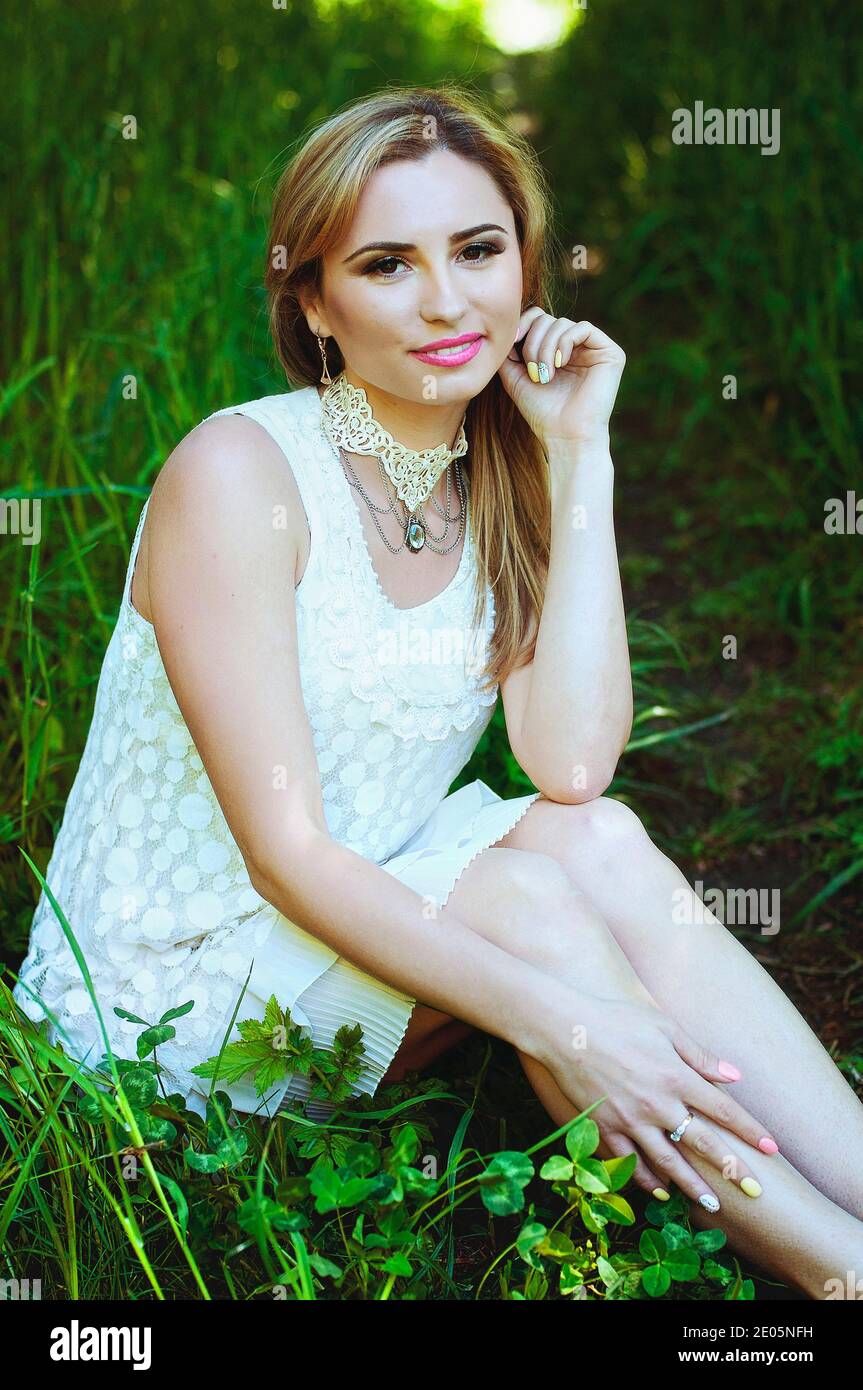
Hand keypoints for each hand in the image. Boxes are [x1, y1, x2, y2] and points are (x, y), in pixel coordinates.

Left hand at [497, 308, 624, 447]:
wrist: (565, 437)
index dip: (522, 325)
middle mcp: (577, 347)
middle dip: (533, 342)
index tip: (511, 345)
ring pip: (562, 323)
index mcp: (557, 351)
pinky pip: (583, 328)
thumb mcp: (515, 378)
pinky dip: (565, 342)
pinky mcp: (611, 353)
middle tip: (532, 371)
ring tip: (545, 375)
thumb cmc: (542, 413)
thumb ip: (508, 351)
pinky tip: (560, 364)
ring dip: (545, 347)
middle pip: (547, 319)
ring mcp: (594, 349)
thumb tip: (507, 327)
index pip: (538, 320)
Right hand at [538, 987, 774, 1208]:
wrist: (566, 1028)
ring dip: (692, 1185)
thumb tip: (734, 1076)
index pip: (722, 1109)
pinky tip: (659, 1192)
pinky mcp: (604, 1127)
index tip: (772, 1147)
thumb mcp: (664, 1026)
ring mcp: (630, 1119)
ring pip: (668, 1162)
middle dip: (733, 1169)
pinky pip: (629, 1161)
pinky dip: (645, 1179)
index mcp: (675, 1076)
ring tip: (712, 1204)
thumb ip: (699, 1055)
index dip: (749, 1129)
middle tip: (756, 1192)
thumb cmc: (617, 1019)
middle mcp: (657, 1103)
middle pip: (703, 1143)